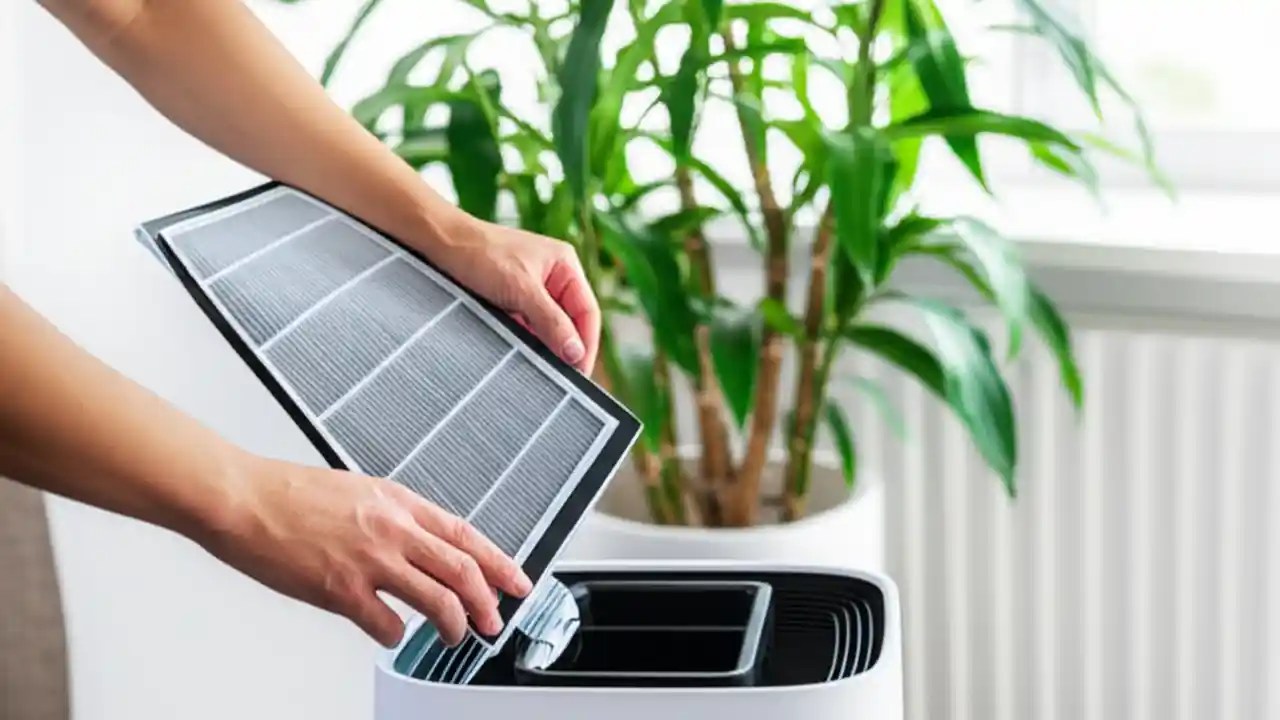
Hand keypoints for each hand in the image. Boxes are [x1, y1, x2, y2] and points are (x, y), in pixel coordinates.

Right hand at [198, 453, 531, 647]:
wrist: (242, 497)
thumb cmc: (289, 492)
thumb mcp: (358, 490)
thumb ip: (393, 516)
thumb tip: (420, 543)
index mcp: (398, 501)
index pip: (466, 535)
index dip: (499, 562)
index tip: (517, 581)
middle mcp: (392, 529)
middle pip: (463, 570)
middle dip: (487, 603)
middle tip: (494, 621)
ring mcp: (369, 560)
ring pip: (438, 600)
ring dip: (454, 626)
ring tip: (455, 636)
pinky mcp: (341, 589)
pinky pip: (387, 625)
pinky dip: (397, 636)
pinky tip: (392, 635)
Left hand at [431, 220, 600, 372]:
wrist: (439, 243)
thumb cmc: (481, 254)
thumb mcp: (522, 291)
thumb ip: (552, 323)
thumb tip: (576, 354)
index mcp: (565, 266)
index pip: (588, 312)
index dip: (586, 344)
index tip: (579, 372)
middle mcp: (553, 277)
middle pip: (570, 321)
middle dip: (565, 347)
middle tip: (560, 377)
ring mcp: (532, 289)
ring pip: (547, 327)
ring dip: (543, 345)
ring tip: (539, 367)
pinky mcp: (512, 300)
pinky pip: (527, 326)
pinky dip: (525, 339)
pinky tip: (519, 353)